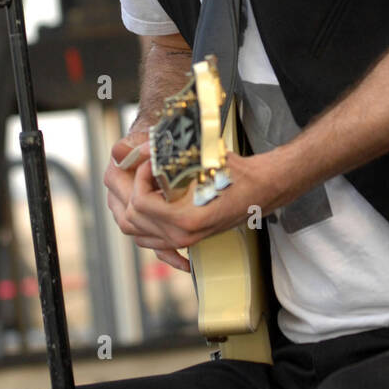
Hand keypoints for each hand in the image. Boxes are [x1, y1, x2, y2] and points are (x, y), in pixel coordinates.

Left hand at [104, 142, 287, 270]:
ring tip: (138, 182)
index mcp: (185, 220)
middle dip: (126, 188)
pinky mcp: (186, 239)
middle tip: (137, 167)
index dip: (139, 176)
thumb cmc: (238, 174)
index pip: (140, 202)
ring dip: (128, 205)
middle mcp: (181, 236)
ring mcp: (183, 241)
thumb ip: (169, 156)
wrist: (262, 189)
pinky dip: (141, 226)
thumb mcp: (203, 159)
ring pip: (135, 232)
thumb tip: (142, 147)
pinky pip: (151, 241)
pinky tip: (144, 211)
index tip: (150, 161)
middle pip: (130, 219)